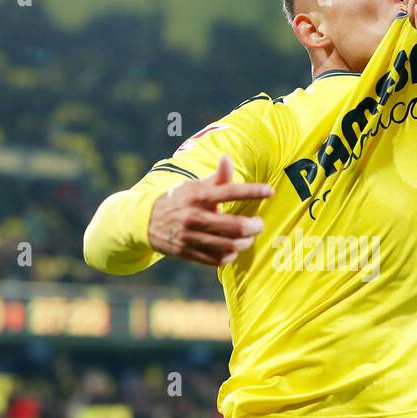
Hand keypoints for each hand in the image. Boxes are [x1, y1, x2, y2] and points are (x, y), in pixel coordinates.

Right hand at [147, 155, 272, 266]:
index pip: (229, 191)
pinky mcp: (186, 252)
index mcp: (197, 196)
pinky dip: (230, 255)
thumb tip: (227, 158)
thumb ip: (216, 177)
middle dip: (254, 226)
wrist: (146, 221)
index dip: (252, 191)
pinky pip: (216, 259)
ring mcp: (189, 236)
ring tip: (248, 238)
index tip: (270, 191)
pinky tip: (233, 249)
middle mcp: (193, 216)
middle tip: (259, 224)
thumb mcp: (194, 186)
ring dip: (245, 243)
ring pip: (228, 245)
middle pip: (234, 225)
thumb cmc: (179, 201)